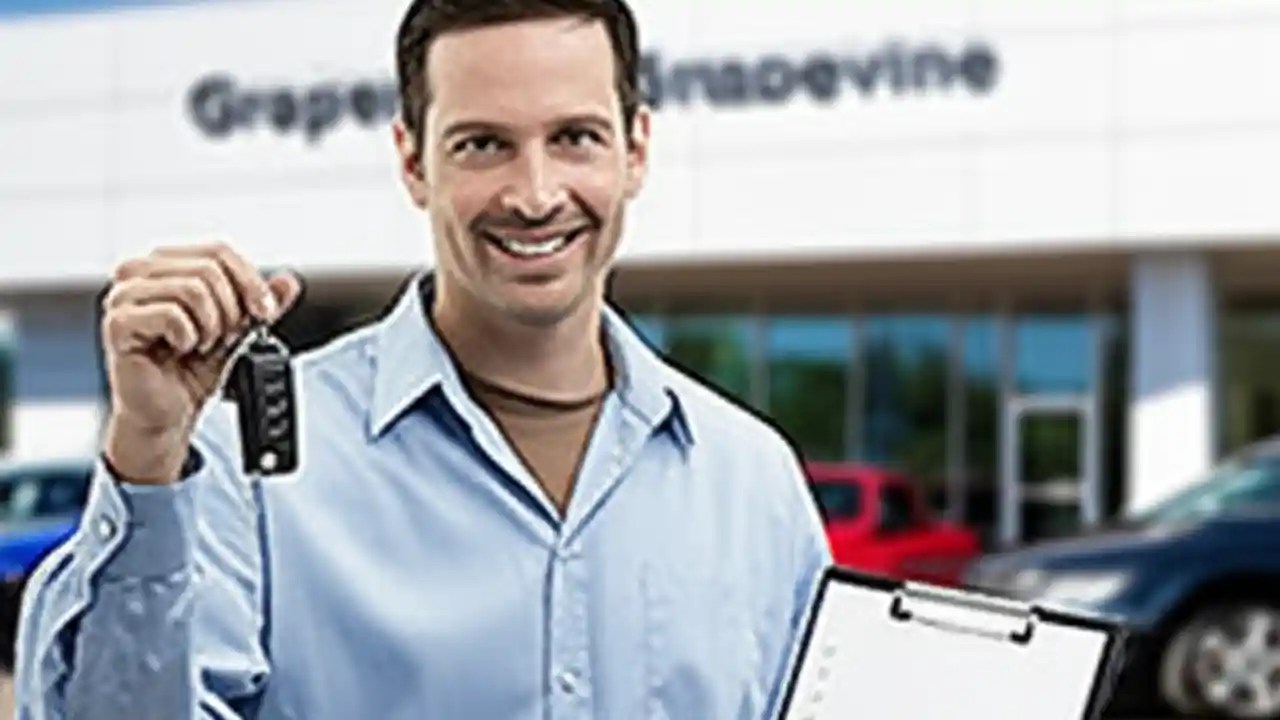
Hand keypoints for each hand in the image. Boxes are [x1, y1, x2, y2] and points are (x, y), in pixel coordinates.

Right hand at [100, 242, 301, 483]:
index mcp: (165, 264)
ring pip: (192, 289)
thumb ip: (261, 303)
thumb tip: (287, 281)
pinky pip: (172, 315)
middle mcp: (138, 272)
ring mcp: (123, 295)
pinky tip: (180, 349)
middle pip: (209, 268)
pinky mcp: (117, 323)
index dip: (250, 281)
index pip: (219, 251)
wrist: (169, 411)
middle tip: (222, 337)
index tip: (265, 312)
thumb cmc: (192, 368)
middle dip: (230, 310)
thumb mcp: (238, 329)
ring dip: (211, 326)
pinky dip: (188, 337)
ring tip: (200, 344)